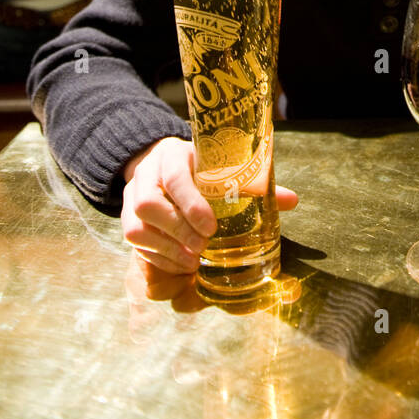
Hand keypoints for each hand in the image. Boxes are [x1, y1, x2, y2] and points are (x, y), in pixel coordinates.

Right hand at [121, 136, 297, 275]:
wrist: (160, 163)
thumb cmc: (199, 167)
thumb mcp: (220, 166)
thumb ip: (252, 183)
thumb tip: (292, 200)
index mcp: (172, 154)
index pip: (174, 175)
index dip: (191, 203)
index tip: (211, 227)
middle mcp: (146, 173)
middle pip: (148, 204)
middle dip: (178, 231)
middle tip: (203, 248)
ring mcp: (131, 196)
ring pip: (135, 227)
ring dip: (165, 250)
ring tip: (192, 262)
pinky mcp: (126, 218)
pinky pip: (133, 243)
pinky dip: (157, 258)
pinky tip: (179, 264)